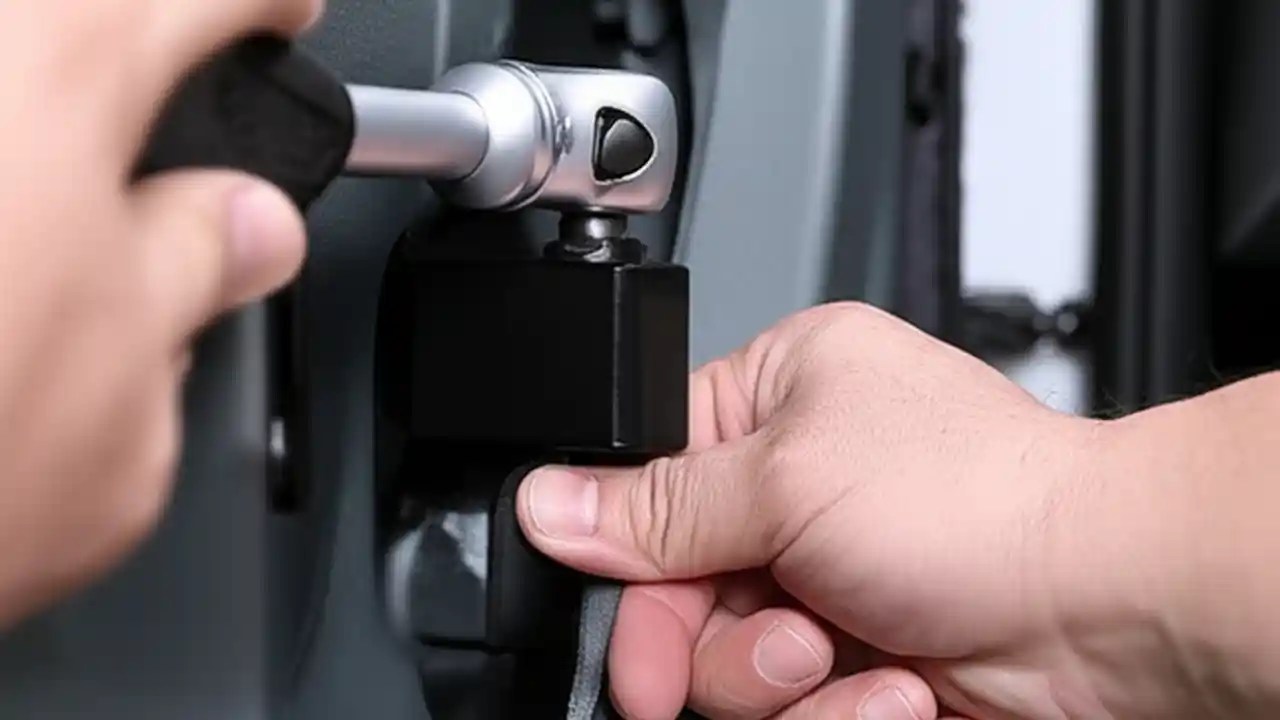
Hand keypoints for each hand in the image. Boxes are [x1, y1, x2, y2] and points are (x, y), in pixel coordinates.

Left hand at [0, 0, 321, 627]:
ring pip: (9, 54)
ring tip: (83, 150)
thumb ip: (199, 271)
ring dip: (47, 69)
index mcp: (51, 85)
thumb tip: (244, 228)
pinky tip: (15, 206)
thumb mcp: (134, 400)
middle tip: (186, 63)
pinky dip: (4, 146)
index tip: (287, 14)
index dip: (266, 0)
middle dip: (148, 22)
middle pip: (75, 7)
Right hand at [515, 303, 1217, 718]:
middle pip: (674, 587)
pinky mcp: (853, 654)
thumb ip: (656, 506)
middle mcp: (793, 484)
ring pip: (723, 661)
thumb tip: (551, 500)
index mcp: (771, 399)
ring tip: (842, 656)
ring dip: (778, 680)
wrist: (1105, 605)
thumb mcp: (788, 481)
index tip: (630, 621)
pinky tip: (893, 684)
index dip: (626, 561)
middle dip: (712, 640)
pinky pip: (788, 708)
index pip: (643, 481)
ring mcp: (822, 576)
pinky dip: (836, 713)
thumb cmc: (984, 500)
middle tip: (761, 653)